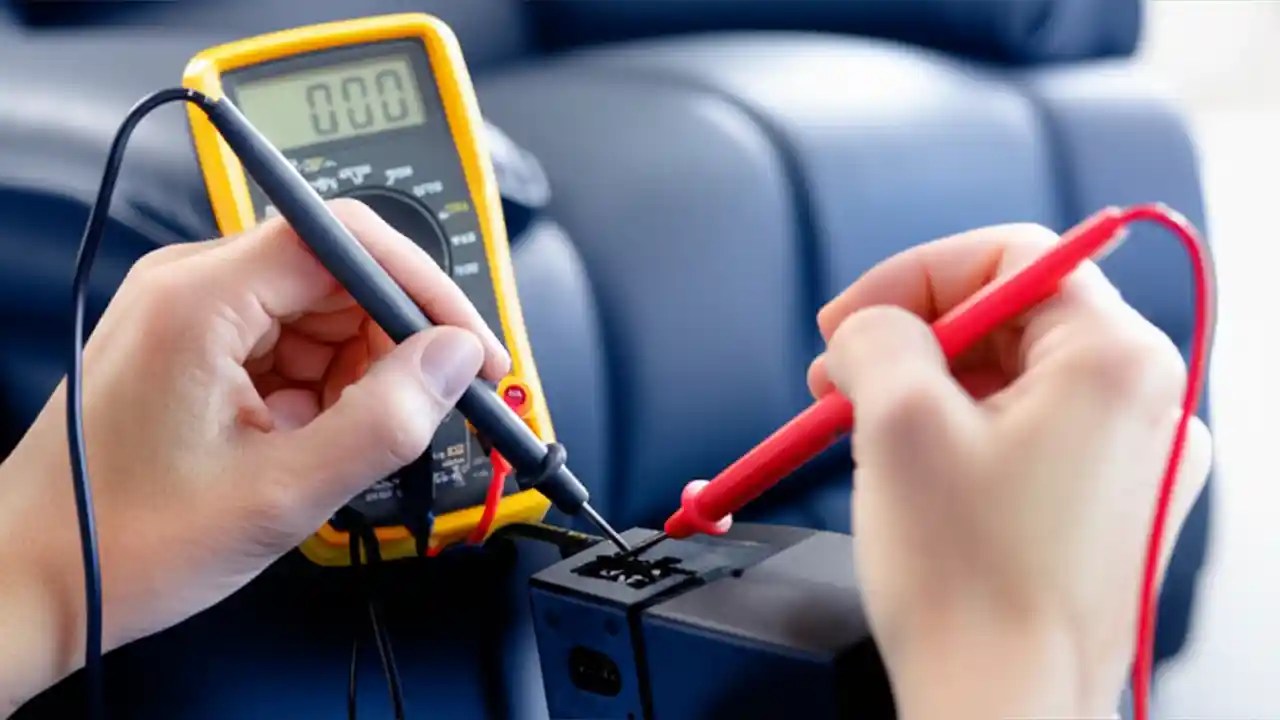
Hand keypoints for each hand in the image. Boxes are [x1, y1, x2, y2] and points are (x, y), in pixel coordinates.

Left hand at [0, 200, 508, 712]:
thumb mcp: (280, 494)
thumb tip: (454, 359)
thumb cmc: (123, 541)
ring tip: (339, 445)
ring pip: (323, 312)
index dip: (425, 286)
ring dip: (358, 374)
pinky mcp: (199, 343)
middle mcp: (193, 285)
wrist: (33, 578)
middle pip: (340, 273)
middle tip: (423, 411)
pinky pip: (292, 343)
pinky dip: (324, 390)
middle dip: (394, 341)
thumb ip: (384, 421)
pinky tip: (310, 441)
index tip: (472, 345)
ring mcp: (194, 312)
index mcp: (201, 299)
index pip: (344, 236)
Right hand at [810, 224, 1210, 718]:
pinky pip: (1026, 431)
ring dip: (927, 385)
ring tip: (865, 429)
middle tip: (841, 372)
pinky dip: (961, 431)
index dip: (914, 275)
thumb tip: (870, 323)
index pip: (1010, 253)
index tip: (853, 316)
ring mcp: (1131, 458)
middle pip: (1011, 313)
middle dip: (912, 334)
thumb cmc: (970, 589)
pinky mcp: (1105, 505)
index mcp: (1115, 362)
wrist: (1006, 705)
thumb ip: (877, 334)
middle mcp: (1144, 402)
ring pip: (1013, 375)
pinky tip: (912, 468)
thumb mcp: (896, 423)